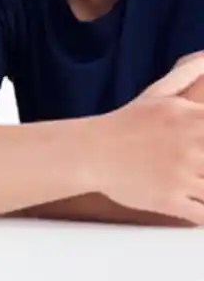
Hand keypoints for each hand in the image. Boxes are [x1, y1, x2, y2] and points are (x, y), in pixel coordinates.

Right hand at [88, 88, 203, 225]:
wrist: (88, 152)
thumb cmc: (124, 123)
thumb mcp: (156, 94)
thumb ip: (186, 73)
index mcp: (191, 118)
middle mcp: (190, 147)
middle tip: (202, 162)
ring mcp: (180, 176)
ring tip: (201, 182)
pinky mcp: (169, 201)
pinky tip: (202, 207)